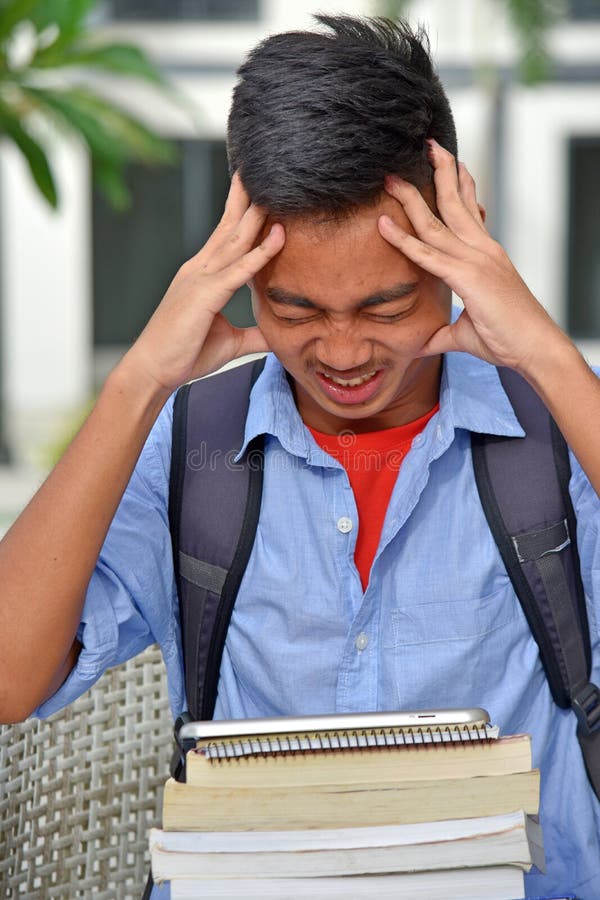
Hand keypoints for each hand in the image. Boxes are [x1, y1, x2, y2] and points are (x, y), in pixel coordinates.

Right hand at [122, 173, 284, 393]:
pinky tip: (279, 235)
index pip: (226, 234)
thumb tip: (275, 335)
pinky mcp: (205, 295)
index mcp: (203, 275)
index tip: (255, 185)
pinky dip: (261, 252)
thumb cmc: (184, 355)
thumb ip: (253, 334)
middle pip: (230, 225)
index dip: (241, 208)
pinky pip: (239, 270)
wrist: (153, 370)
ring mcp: (201, 279)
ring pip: (236, 239)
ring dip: (258, 213)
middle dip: (247, 196)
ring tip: (277, 187)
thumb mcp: (229, 342)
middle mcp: (200, 269)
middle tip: (266, 167)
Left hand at [378, 140, 571, 375]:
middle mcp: (483, 250)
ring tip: (393, 175)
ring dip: (413, 196)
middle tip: (423, 147)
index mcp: (487, 256)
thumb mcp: (466, 334)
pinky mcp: (468, 277)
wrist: (535, 348)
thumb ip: (442, 334)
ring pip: (438, 220)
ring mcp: (476, 260)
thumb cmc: (508, 339)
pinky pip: (428, 255)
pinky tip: (384, 224)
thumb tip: (423, 343)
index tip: (450, 164)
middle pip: (455, 204)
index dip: (460, 187)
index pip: (471, 213)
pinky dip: (403, 240)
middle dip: (438, 173)